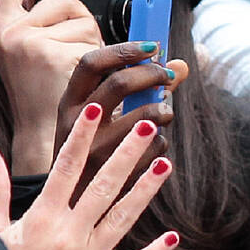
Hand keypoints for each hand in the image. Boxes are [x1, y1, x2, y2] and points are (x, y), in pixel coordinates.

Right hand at [0, 0, 101, 173]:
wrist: (45, 140)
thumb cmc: (47, 99)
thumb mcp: (41, 56)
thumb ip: (63, 27)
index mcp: (3, 29)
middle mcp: (12, 33)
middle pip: (67, 1)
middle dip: (86, 24)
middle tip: (82, 55)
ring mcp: (32, 44)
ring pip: (88, 24)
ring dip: (100, 46)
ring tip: (87, 77)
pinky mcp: (56, 56)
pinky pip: (102, 46)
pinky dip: (114, 63)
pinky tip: (99, 84)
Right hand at [0, 105, 179, 249]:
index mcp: (42, 219)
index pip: (65, 168)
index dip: (81, 137)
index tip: (95, 110)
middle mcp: (69, 236)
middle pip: (103, 186)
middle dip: (126, 154)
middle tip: (147, 127)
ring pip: (123, 218)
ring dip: (146, 190)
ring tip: (165, 164)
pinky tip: (173, 237)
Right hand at [54, 43, 188, 200]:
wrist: (70, 203)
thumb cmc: (89, 150)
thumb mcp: (96, 118)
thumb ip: (138, 89)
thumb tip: (181, 66)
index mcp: (68, 104)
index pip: (92, 63)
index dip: (124, 50)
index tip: (152, 46)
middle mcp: (78, 125)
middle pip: (120, 84)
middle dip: (153, 75)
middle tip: (168, 75)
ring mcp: (96, 151)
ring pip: (146, 117)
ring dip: (164, 111)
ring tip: (164, 113)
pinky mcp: (117, 175)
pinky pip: (155, 149)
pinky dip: (162, 143)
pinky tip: (154, 146)